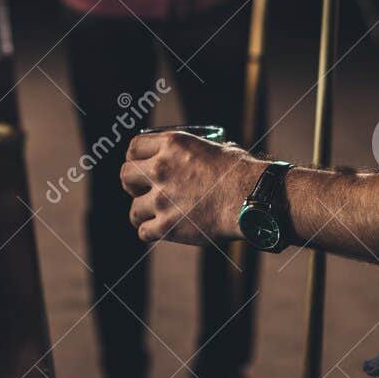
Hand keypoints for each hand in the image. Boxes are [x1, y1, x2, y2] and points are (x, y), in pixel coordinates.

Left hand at [121, 132, 262, 246]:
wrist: (253, 200)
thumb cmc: (242, 174)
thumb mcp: (216, 148)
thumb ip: (195, 152)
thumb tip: (195, 154)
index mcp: (173, 145)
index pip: (134, 147)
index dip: (135, 158)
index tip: (141, 166)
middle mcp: (161, 169)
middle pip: (125, 175)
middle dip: (132, 184)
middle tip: (142, 191)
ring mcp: (162, 199)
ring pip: (133, 209)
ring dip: (142, 213)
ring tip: (155, 215)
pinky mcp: (167, 226)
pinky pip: (143, 231)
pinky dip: (151, 232)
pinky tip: (161, 230)